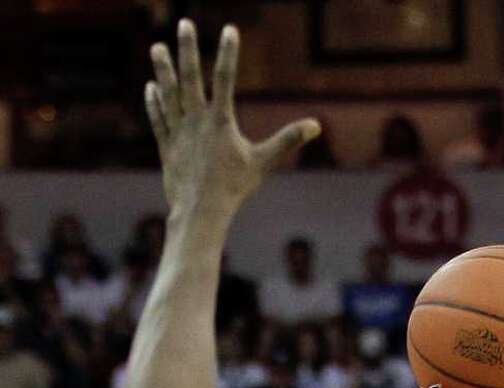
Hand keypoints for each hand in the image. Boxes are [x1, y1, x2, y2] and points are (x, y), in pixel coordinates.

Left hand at [145, 20, 318, 221]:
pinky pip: (158, 118)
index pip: (225, 79)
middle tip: (185, 24)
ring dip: (163, 69)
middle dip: (187, 49)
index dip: (229, 53)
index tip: (230, 30)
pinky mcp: (167, 146)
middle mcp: (196, 121)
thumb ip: (288, 140)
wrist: (201, 211)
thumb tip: (316, 125)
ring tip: (157, 47)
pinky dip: (154, 103)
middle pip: (190, 77)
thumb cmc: (234, 188)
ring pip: (168, 93)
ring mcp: (178, 132)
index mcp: (220, 122)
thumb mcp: (263, 162)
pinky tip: (151, 87)